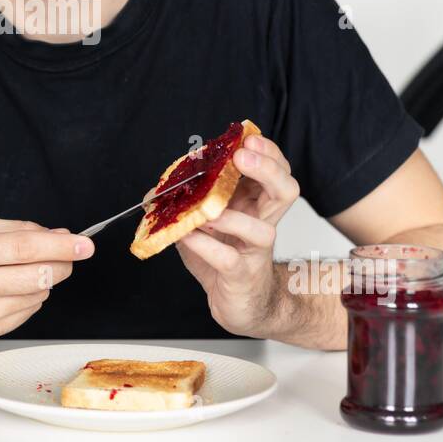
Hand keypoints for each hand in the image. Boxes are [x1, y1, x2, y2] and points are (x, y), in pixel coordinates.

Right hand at [0, 219, 92, 340]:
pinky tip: (13, 291)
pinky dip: (30, 300)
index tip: (85, 244)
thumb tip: (61, 235)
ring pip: (36, 297)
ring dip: (44, 282)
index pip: (26, 248)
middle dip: (62, 264)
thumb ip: (21, 230)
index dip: (61, 246)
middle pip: (37, 276)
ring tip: (25, 273)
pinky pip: (26, 315)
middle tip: (66, 256)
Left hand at [173, 134, 300, 336]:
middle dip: (268, 169)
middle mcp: (263, 223)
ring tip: (208, 209)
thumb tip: (157, 189)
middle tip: (242, 157)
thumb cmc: (225, 259)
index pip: (276, 170)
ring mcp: (255, 251)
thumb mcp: (204, 223)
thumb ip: (187, 202)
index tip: (246, 138)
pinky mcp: (242, 276)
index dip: (267, 152)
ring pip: (263, 229)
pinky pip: (228, 258)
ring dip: (232, 216)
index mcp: (257, 204)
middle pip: (285, 191)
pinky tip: (189, 235)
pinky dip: (205, 245)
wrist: (239, 304)